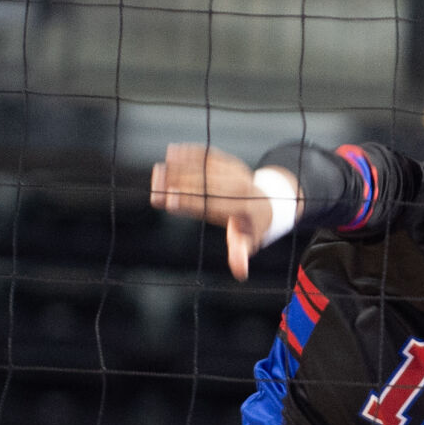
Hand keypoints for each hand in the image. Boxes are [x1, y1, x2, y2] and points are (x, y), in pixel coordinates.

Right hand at [150, 144, 277, 279]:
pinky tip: (172, 151)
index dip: (189, 203)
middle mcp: (238, 186)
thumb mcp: (249, 242)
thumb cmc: (252, 226)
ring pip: (204, 167)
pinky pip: (209, 155)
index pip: (211, 205)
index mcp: (242, 207)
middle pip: (204, 184)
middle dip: (178, 185)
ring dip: (179, 167)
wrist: (269, 200)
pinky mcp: (229, 161)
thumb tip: (240, 272)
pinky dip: (191, 153)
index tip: (169, 202)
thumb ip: (241, 253)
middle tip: (155, 187)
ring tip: (156, 171)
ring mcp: (234, 171)